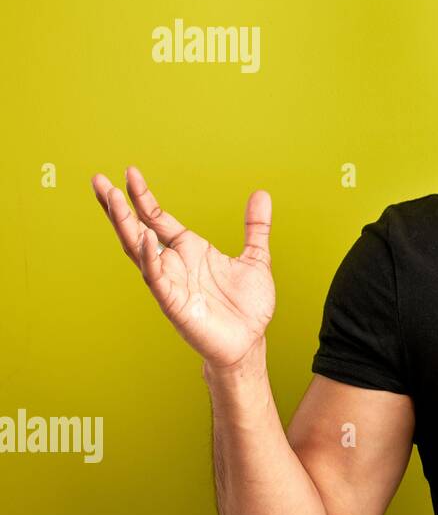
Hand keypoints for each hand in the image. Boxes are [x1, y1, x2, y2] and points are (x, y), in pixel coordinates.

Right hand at [91, 166, 274, 371]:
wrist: (250, 342)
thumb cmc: (247, 306)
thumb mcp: (256, 258)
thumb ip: (256, 227)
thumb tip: (261, 193)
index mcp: (190, 250)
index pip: (157, 217)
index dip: (143, 196)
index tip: (130, 172)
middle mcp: (174, 263)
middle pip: (137, 229)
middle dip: (118, 206)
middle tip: (99, 180)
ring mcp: (170, 282)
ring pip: (138, 250)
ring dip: (125, 225)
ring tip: (113, 199)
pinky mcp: (173, 303)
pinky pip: (156, 277)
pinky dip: (149, 258)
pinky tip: (144, 238)